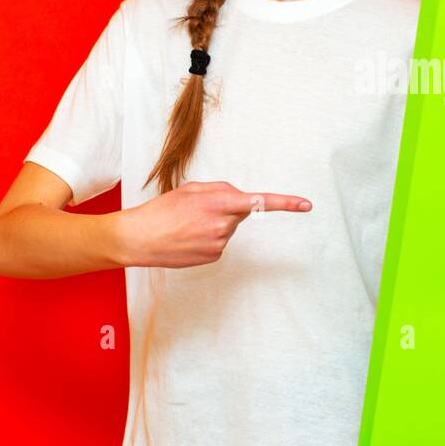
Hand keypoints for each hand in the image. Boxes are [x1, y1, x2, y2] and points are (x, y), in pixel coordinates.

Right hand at [117, 180, 311, 268]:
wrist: (139, 239)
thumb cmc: (162, 210)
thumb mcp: (191, 189)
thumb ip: (221, 189)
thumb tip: (241, 198)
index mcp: (219, 203)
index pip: (260, 202)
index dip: (286, 203)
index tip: (306, 204)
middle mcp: (223, 225)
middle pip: (240, 211)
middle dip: (225, 207)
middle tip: (196, 210)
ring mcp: (219, 243)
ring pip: (229, 227)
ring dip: (214, 223)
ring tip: (188, 224)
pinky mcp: (214, 256)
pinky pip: (220, 242)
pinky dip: (208, 237)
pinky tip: (188, 238)